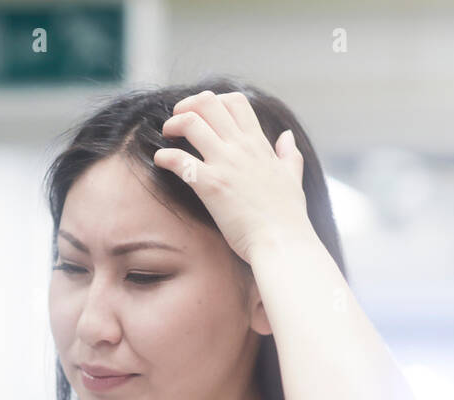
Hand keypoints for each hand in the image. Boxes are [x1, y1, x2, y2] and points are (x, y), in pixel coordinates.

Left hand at [154, 90, 313, 264]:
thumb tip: (287, 135)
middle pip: (208, 103)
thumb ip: (289, 155)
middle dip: (187, 106)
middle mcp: (241, 148)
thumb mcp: (292, 178)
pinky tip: (161, 162)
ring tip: (167, 136)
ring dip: (173, 124)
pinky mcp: (211, 186)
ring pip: (191, 122)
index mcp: (259, 144)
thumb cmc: (288, 217)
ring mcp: (225, 164)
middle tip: (178, 121)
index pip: (235, 102)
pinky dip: (164, 157)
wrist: (282, 243)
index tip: (204, 116)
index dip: (214, 102)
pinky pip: (179, 159)